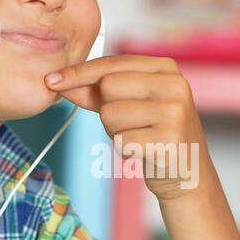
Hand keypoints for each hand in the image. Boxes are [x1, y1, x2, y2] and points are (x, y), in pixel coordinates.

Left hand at [45, 55, 207, 201]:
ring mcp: (175, 113)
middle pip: (108, 87)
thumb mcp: (127, 106)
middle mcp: (174, 86)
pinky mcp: (170, 140)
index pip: (111, 64)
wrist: (187, 175)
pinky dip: (124, 149)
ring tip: (138, 137)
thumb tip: (57, 82)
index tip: (52, 80)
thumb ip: (95, 92)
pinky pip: (121, 140)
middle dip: (106, 109)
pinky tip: (143, 151)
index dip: (79, 73)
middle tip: (128, 123)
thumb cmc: (154, 135)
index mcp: (166, 68)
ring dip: (114, 131)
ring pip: (111, 114)